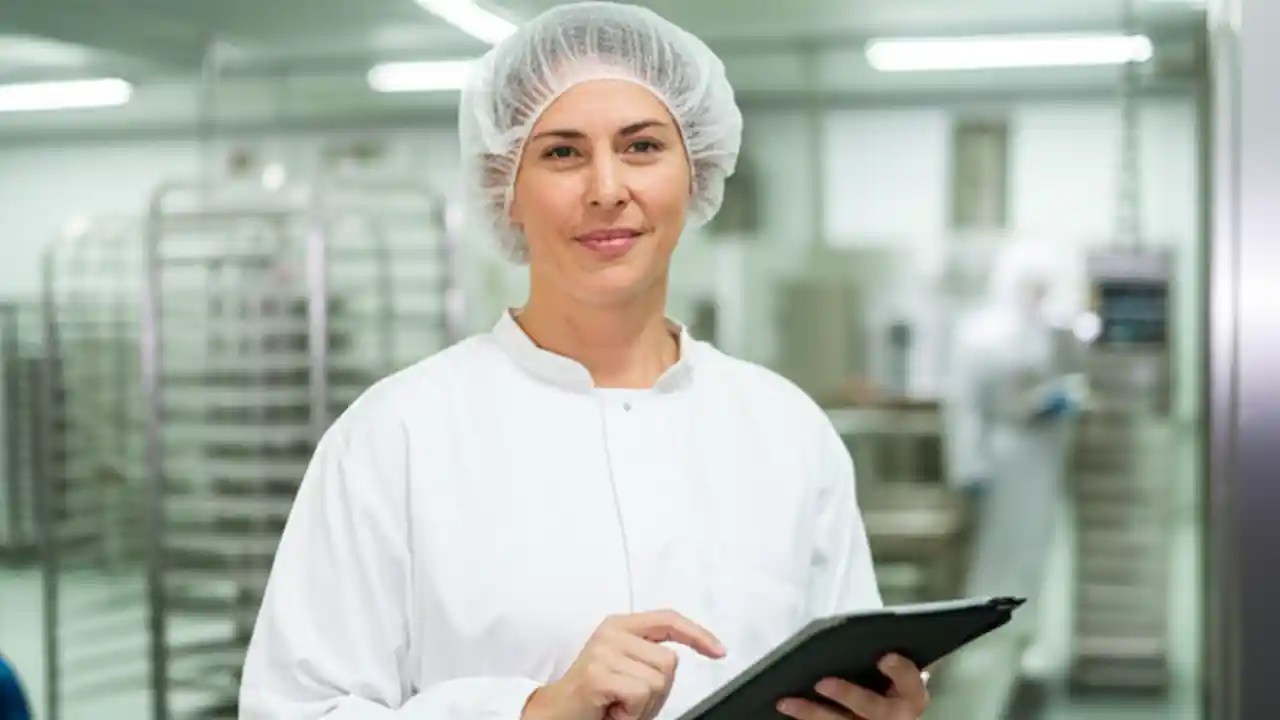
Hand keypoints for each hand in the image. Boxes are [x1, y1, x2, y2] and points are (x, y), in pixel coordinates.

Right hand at [521, 610, 726, 719]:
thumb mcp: (628, 670)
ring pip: (658, 681)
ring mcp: (603, 651)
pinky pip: (640, 694)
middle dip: (658, 692)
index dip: (697, 634)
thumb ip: (652, 656)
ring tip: (618, 706)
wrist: (555, 717)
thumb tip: (695, 652)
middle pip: (669, 661)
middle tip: (627, 701)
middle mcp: (611, 633)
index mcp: (620, 626)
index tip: (719, 651)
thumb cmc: (596, 700)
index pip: (668, 619)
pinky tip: (612, 712)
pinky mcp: (598, 674)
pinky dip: (632, 714)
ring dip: (643, 706)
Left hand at [777, 654, 930, 719]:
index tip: (884, 656)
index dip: (901, 672)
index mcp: (911, 696)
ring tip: (786, 701)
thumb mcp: (889, 670)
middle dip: (849, 696)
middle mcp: (896, 718)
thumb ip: (878, 654)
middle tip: (822, 682)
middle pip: (875, 710)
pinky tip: (787, 708)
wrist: (884, 713)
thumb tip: (853, 630)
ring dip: (813, 714)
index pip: (912, 684)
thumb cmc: (883, 681)